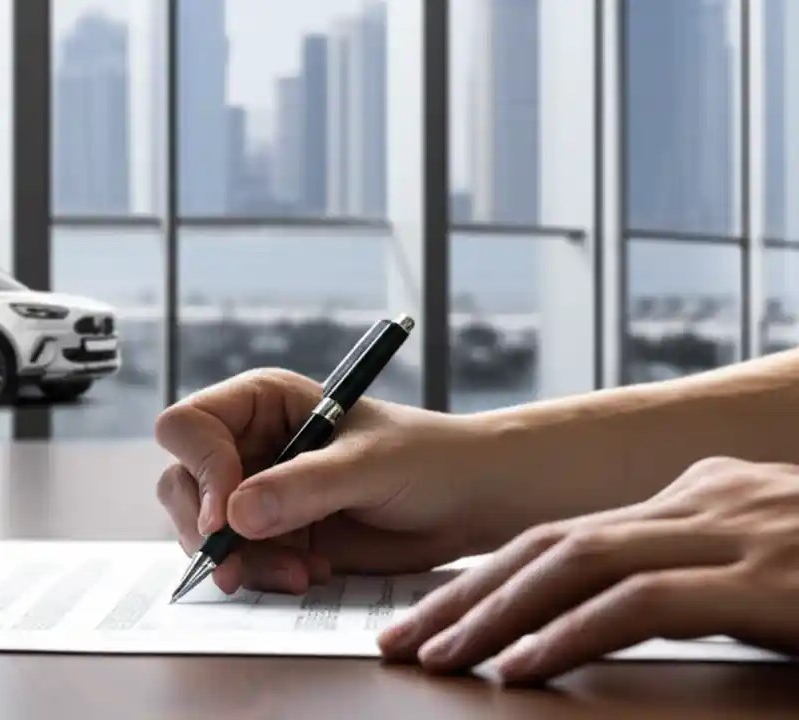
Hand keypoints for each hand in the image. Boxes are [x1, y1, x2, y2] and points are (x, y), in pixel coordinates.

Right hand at [154, 368, 494, 594]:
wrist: (471, 503)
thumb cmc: (429, 460)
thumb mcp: (369, 465)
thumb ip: (303, 487)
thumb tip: (233, 515)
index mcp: (262, 403)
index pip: (188, 426)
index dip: (199, 469)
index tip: (224, 516)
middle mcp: (250, 445)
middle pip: (180, 483)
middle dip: (206, 529)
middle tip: (238, 564)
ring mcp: (258, 494)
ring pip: (203, 532)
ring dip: (240, 562)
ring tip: (300, 575)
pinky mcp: (275, 538)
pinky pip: (239, 563)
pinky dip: (262, 578)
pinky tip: (310, 576)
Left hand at [378, 456, 798, 682]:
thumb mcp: (762, 566)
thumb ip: (692, 573)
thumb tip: (607, 606)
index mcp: (695, 496)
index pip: (561, 533)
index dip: (485, 576)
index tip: (431, 616)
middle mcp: (701, 501)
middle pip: (549, 542)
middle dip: (465, 593)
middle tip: (404, 639)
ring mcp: (732, 533)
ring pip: (576, 564)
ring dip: (497, 614)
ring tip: (442, 659)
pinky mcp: (763, 578)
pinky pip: (638, 605)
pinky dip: (571, 635)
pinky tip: (524, 667)